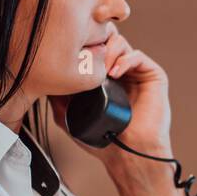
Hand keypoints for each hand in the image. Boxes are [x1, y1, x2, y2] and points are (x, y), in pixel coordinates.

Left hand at [50, 31, 173, 163]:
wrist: (127, 153)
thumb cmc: (103, 140)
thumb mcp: (68, 116)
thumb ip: (57, 97)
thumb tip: (43, 78)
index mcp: (103, 79)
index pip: (93, 51)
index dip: (83, 48)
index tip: (71, 56)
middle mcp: (120, 72)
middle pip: (106, 41)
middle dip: (95, 45)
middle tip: (87, 57)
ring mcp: (136, 73)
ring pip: (121, 44)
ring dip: (108, 52)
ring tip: (101, 70)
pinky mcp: (153, 76)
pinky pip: (137, 56)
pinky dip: (124, 59)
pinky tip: (114, 73)